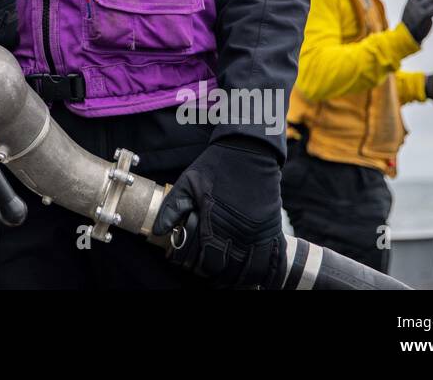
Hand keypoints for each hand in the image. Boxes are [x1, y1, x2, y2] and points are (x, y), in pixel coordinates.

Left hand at [151, 138, 284, 287]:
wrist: (248, 150)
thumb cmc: (215, 165)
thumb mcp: (187, 182)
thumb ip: (172, 208)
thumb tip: (158, 231)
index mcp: (215, 221)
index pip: (210, 260)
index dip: (203, 269)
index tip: (197, 269)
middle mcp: (239, 230)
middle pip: (231, 269)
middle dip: (220, 277)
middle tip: (213, 278)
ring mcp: (258, 230)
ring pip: (254, 270)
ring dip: (243, 279)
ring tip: (233, 282)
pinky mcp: (273, 227)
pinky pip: (274, 258)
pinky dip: (267, 271)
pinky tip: (258, 277)